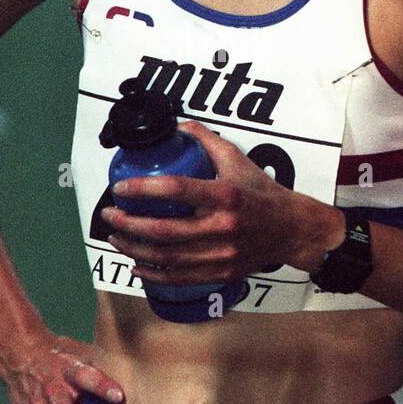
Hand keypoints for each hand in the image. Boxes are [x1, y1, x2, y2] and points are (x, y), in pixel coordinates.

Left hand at [100, 119, 309, 284]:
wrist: (293, 230)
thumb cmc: (263, 192)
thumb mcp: (238, 159)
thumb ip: (207, 140)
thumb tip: (178, 126)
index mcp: (225, 195)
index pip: (177, 189)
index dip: (143, 189)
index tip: (121, 189)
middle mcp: (223, 227)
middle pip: (164, 230)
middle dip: (128, 224)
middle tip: (109, 215)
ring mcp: (222, 254)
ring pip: (167, 257)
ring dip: (134, 248)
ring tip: (116, 237)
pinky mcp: (222, 273)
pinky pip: (180, 278)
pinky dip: (154, 273)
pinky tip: (137, 264)